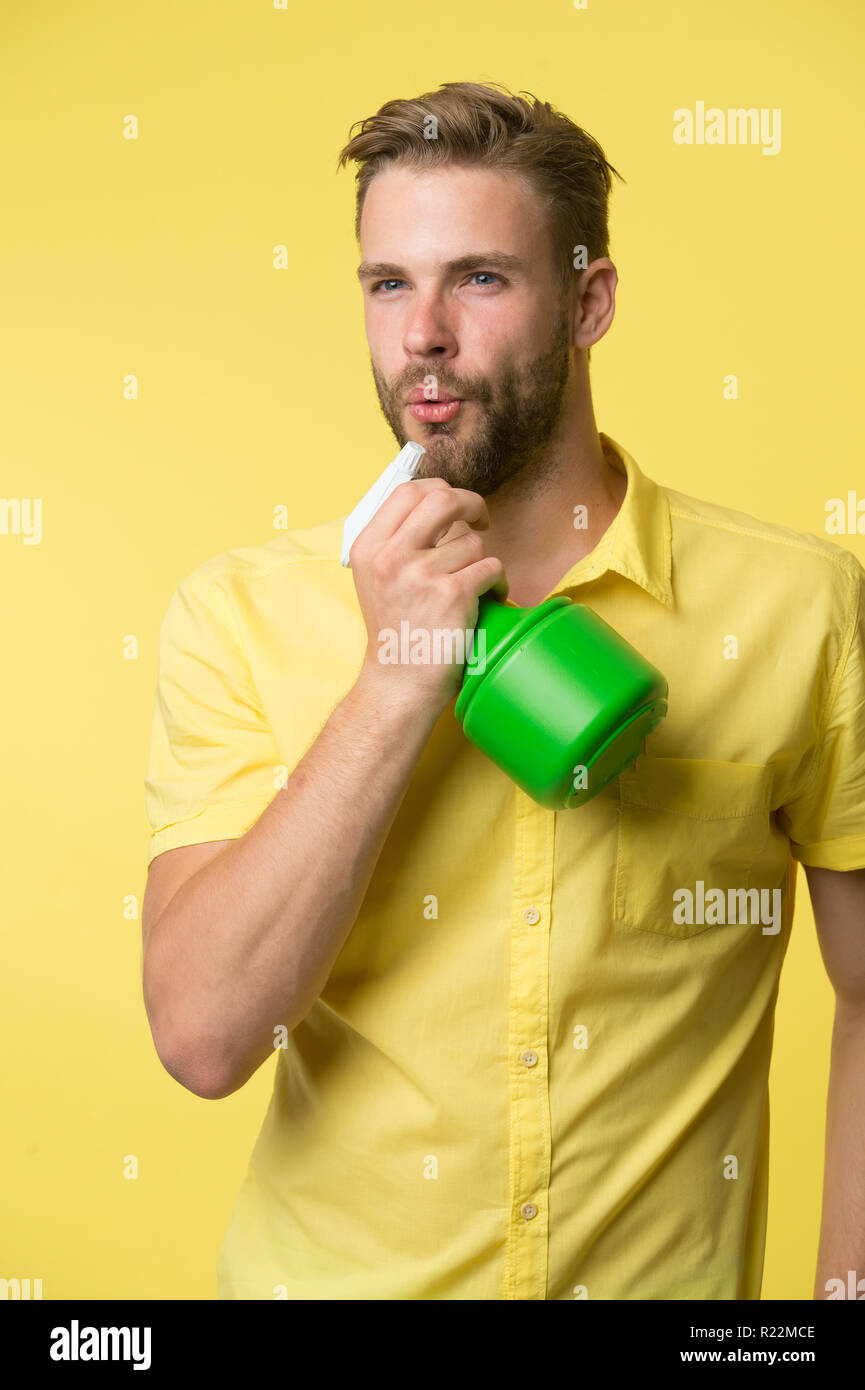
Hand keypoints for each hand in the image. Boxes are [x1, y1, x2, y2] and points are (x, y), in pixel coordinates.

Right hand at [349, 477, 507, 714]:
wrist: (399, 682)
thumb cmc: (396, 630)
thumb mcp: (376, 578)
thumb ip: (397, 540)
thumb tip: (436, 500)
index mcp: (369, 548)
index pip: (408, 492)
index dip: (439, 490)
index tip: (455, 507)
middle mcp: (390, 557)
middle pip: (442, 499)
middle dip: (471, 503)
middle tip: (481, 520)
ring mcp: (420, 575)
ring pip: (472, 542)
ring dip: (481, 562)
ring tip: (473, 587)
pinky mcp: (452, 595)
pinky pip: (491, 567)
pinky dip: (497, 583)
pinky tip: (487, 600)